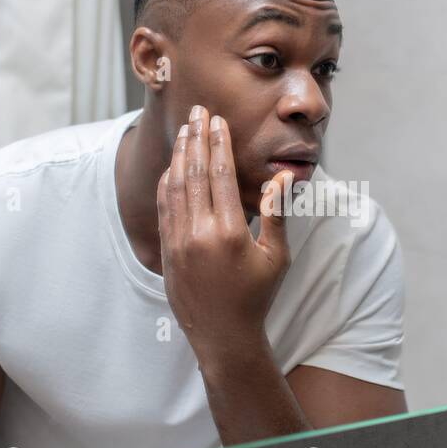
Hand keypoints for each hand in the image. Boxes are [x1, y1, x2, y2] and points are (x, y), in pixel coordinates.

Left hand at [157, 105, 292, 360]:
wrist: (223, 336)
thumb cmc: (256, 297)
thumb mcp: (276, 257)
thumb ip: (277, 214)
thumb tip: (282, 178)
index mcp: (230, 232)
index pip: (220, 175)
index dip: (218, 144)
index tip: (218, 121)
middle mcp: (200, 234)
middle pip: (194, 173)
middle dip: (196, 138)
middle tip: (197, 111)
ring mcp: (179, 242)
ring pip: (175, 187)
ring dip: (180, 155)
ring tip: (185, 131)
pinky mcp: (167, 251)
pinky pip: (164, 208)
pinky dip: (167, 183)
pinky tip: (172, 166)